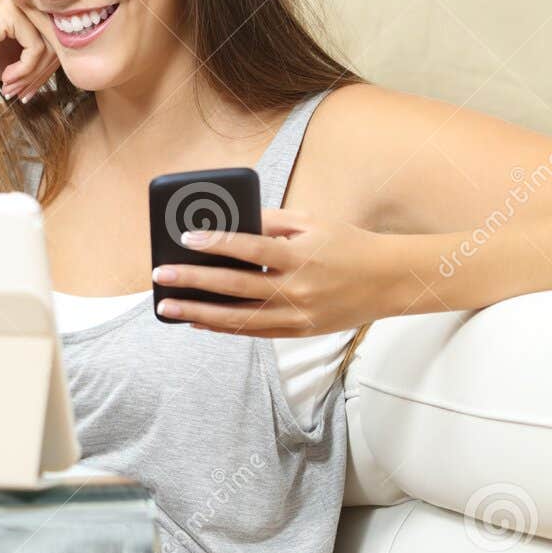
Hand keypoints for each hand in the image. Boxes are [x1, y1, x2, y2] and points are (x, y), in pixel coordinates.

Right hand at [0, 0, 60, 103]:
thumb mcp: (17, 60)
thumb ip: (43, 56)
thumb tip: (78, 63)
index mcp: (27, 9)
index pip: (58, 39)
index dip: (49, 70)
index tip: (29, 91)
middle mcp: (25, 1)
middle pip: (59, 41)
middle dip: (43, 75)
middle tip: (23, 94)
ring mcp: (18, 3)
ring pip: (52, 46)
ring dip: (34, 75)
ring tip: (13, 88)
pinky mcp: (11, 13)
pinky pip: (37, 48)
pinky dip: (25, 70)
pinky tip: (6, 78)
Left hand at [151, 208, 394, 336]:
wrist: (390, 281)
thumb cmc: (347, 244)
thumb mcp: (312, 222)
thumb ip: (270, 221)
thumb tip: (228, 220)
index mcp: (301, 256)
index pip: (250, 249)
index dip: (216, 243)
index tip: (185, 239)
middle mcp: (297, 289)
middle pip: (236, 287)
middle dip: (194, 281)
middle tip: (161, 276)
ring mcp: (298, 315)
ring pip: (239, 318)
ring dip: (198, 312)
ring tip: (167, 306)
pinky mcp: (300, 331)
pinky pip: (254, 332)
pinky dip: (223, 327)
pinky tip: (196, 320)